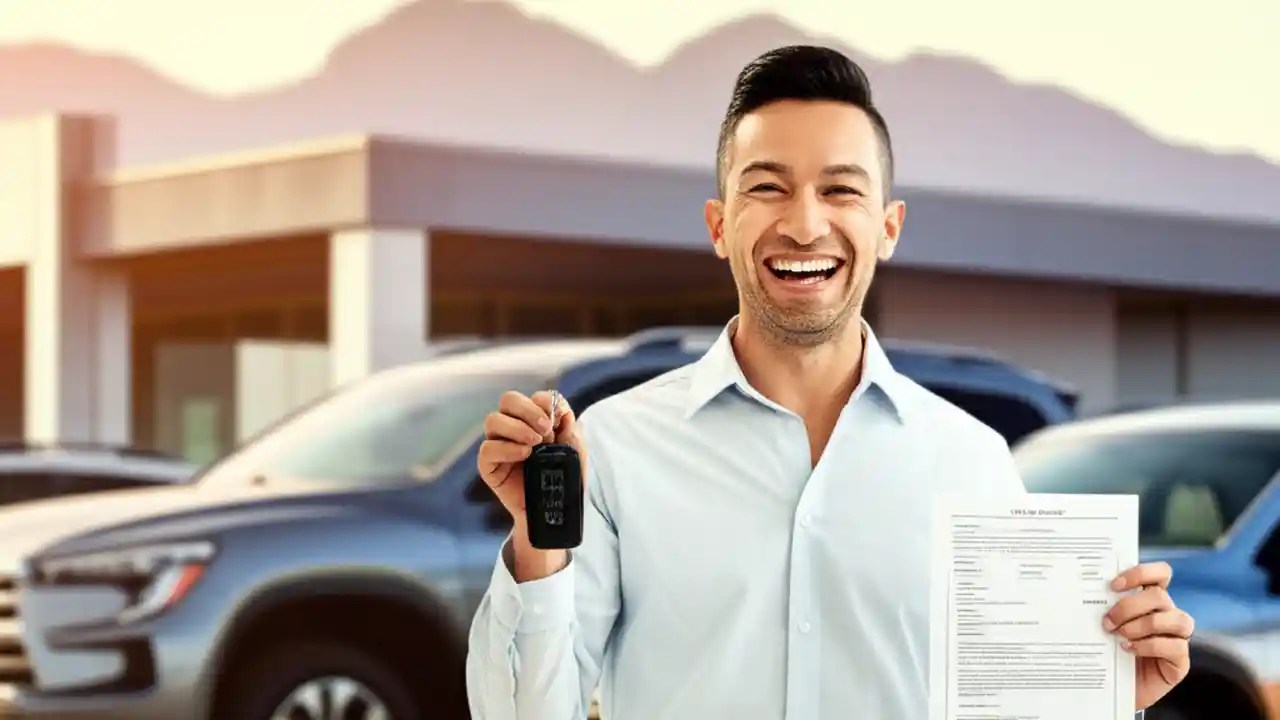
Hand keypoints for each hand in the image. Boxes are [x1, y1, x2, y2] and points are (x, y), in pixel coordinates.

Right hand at [477, 390, 586, 578]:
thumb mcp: (576, 453)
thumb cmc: (564, 481)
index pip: (533, 397)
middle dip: (527, 409)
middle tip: (545, 429)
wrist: (554, 513)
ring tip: (535, 444)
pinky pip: (487, 448)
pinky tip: (524, 455)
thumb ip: (571, 430)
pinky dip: (506, 447)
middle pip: (508, 400)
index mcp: (535, 421)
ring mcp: (499, 445)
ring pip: (493, 419)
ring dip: (516, 427)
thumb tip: (562, 409)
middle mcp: (514, 428)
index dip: (544, 402)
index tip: (557, 420)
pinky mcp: (489, 465)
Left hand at [1104, 562, 1193, 710]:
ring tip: (1119, 635)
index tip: (1113, 585)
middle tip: (1108, 620)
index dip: (1140, 573)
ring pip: (1174, 618)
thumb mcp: (1103, 626)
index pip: (1160, 573)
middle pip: (1160, 596)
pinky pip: (1175, 645)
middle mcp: (1168, 614)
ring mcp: (1178, 637)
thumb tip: (1082, 591)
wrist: (1114, 688)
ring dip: (1142, 625)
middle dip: (1130, 606)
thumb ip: (1103, 608)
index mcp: (1151, 600)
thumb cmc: (1108, 651)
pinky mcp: (1181, 660)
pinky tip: (1129, 649)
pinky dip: (1149, 645)